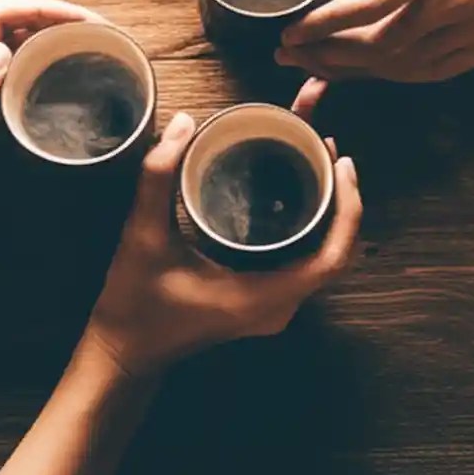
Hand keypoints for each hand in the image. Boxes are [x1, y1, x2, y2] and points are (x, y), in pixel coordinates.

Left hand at [0, 0, 104, 246]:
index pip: (1, 15)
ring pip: (8, 45)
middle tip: (97, 38)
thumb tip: (4, 52)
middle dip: (53, 19)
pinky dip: (35, 65)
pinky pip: (5, 70)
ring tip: (85, 54)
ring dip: (46, 39)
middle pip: (9, 23)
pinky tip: (55, 85)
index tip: (84, 23)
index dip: (44, 9)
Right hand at [85, 110, 362, 375]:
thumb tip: (185, 123)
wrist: (125, 351)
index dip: (348, 209)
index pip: (332, 258)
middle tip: (326, 145)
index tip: (342, 163)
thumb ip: (159, 179)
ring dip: (329, 209)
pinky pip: (306, 261)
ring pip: (323, 256)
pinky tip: (300, 188)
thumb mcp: (141, 237)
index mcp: (261, 298)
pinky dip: (313, 225)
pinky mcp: (265, 300)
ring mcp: (274, 307)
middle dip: (341, 197)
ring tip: (319, 157)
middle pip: (335, 252)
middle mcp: (278, 307)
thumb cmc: (134, 303)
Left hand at [276, 0, 473, 81]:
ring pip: (402, 68)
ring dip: (355, 71)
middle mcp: (456, 6)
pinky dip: (393, 74)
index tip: (293, 32)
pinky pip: (431, 73)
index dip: (324, 25)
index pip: (367, 6)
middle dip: (327, 55)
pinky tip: (368, 70)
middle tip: (292, 54)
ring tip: (318, 66)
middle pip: (377, 47)